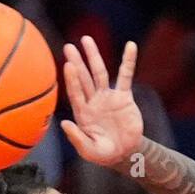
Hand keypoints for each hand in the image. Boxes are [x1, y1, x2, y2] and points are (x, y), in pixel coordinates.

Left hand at [61, 37, 143, 168]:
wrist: (125, 153)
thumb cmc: (103, 153)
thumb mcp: (89, 150)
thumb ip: (77, 138)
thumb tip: (64, 123)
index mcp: (83, 113)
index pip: (76, 93)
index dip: (72, 79)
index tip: (68, 64)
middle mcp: (93, 101)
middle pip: (84, 78)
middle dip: (77, 62)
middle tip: (69, 47)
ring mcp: (108, 97)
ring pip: (100, 73)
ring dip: (93, 56)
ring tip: (86, 40)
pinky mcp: (124, 97)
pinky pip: (126, 76)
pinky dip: (128, 61)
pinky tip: (130, 46)